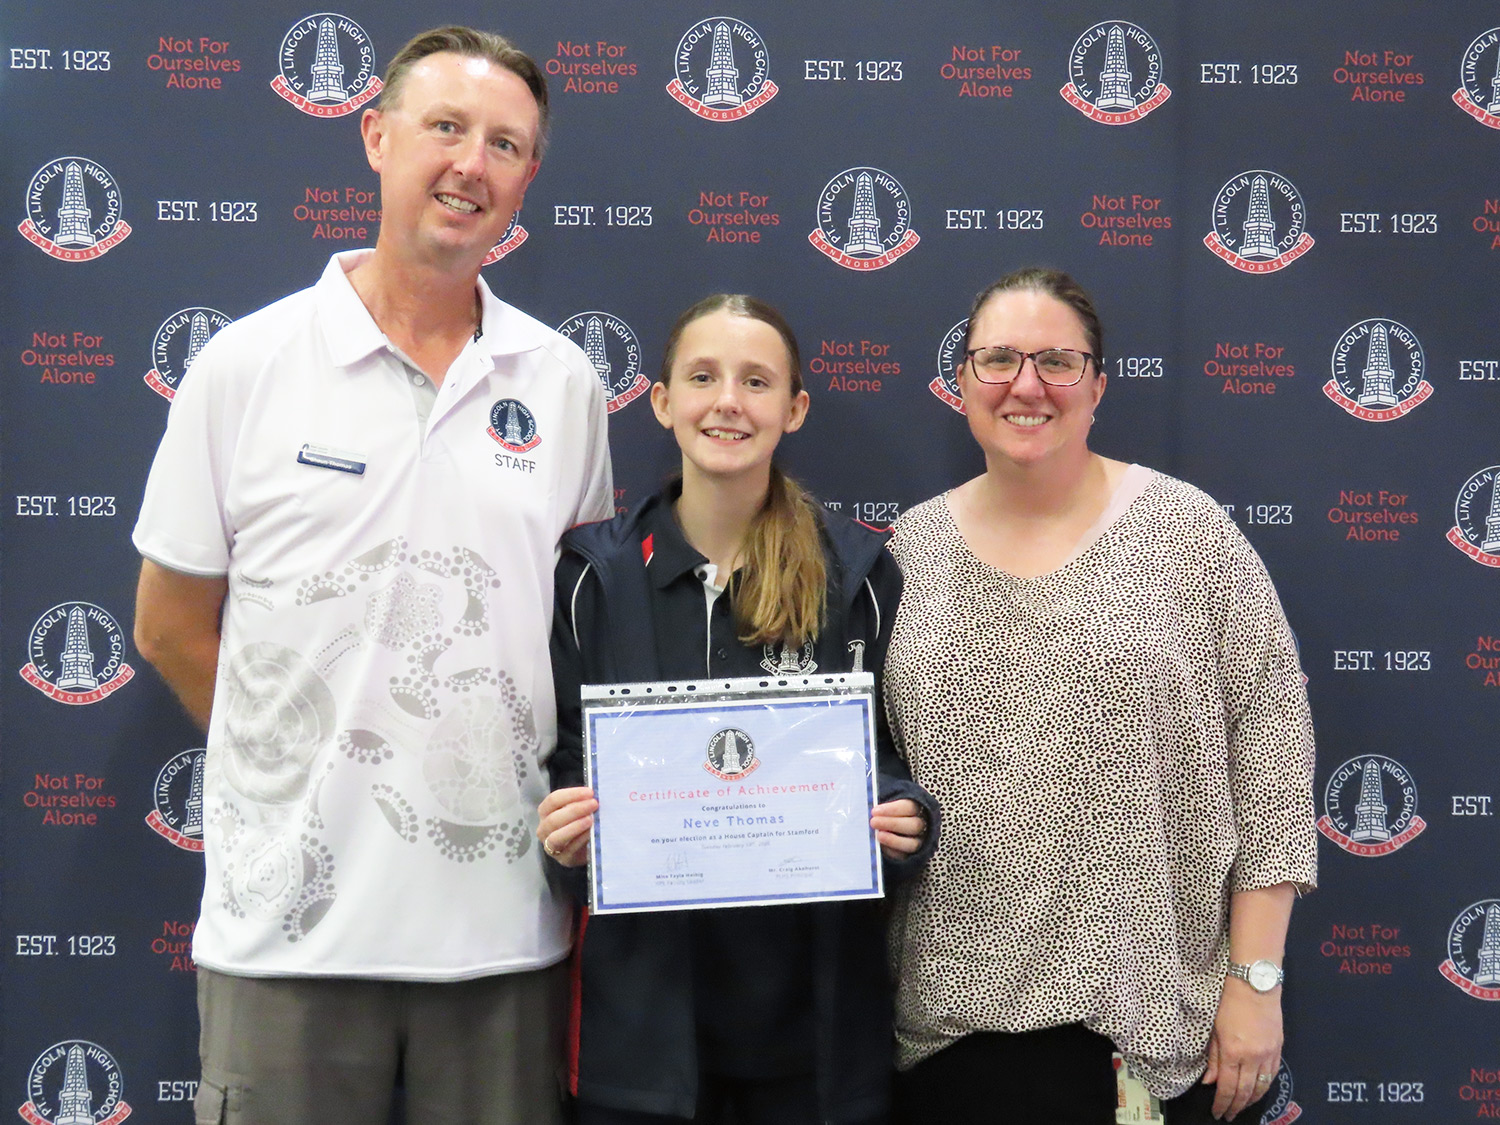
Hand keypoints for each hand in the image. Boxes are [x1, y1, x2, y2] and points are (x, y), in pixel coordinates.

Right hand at [536, 787, 597, 866]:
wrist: (586, 847)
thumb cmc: (580, 822)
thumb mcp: (578, 810)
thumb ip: (582, 801)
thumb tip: (593, 793)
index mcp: (546, 812)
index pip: (552, 800)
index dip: (571, 795)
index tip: (589, 792)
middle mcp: (544, 829)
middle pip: (553, 819)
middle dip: (575, 810)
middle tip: (593, 804)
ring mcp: (551, 846)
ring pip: (556, 837)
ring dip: (574, 827)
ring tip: (590, 819)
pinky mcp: (563, 859)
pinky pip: (569, 850)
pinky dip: (580, 840)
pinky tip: (591, 833)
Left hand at [871, 798, 925, 858]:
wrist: (891, 829)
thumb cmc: (888, 815)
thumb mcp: (887, 809)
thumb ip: (882, 811)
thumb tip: (873, 814)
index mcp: (917, 809)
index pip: (909, 807)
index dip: (892, 809)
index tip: (875, 811)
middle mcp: (921, 826)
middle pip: (914, 825)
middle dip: (892, 824)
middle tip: (873, 822)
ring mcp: (918, 842)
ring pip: (913, 844)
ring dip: (893, 840)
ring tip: (878, 835)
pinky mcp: (911, 856)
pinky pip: (904, 856)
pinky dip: (892, 851)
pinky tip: (881, 846)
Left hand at [1202, 976, 1282, 1119]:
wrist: (1255, 984)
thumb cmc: (1229, 1002)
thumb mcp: (1214, 1029)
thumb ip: (1212, 1057)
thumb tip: (1208, 1082)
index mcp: (1232, 1052)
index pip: (1227, 1087)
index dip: (1222, 1103)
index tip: (1217, 1112)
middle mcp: (1252, 1057)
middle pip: (1245, 1092)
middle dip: (1236, 1107)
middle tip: (1228, 1115)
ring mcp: (1268, 1054)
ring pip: (1262, 1087)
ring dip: (1251, 1101)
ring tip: (1241, 1107)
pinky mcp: (1278, 1049)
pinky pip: (1273, 1075)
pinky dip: (1265, 1087)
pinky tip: (1258, 1091)